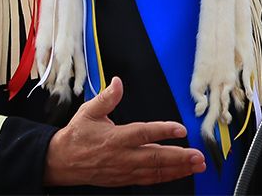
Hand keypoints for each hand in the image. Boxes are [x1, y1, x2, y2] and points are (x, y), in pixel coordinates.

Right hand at [43, 76, 205, 187]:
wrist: (62, 161)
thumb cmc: (77, 135)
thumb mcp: (88, 111)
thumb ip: (106, 97)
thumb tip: (117, 82)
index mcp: (114, 137)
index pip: (143, 134)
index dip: (163, 131)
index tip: (181, 130)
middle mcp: (122, 156)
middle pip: (155, 158)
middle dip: (179, 158)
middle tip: (198, 156)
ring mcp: (125, 170)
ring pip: (156, 172)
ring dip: (178, 169)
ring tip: (196, 166)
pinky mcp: (125, 179)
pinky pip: (150, 180)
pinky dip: (166, 177)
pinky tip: (179, 173)